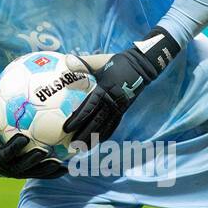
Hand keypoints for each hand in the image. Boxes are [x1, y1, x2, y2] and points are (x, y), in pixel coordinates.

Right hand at [0, 111, 66, 178]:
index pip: (5, 154)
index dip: (14, 148)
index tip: (23, 138)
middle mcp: (7, 170)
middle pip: (21, 167)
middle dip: (32, 160)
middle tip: (43, 152)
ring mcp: (18, 174)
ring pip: (33, 173)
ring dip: (46, 169)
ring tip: (59, 163)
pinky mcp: (28, 175)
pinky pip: (41, 175)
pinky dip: (54, 173)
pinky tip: (67, 167)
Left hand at [62, 29, 175, 145]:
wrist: (141, 66)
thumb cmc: (117, 63)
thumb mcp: (99, 60)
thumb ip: (83, 62)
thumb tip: (66, 60)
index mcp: (104, 89)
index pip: (89, 107)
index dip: (78, 118)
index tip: (67, 127)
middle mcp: (111, 100)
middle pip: (96, 121)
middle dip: (84, 133)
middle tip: (73, 144)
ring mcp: (119, 106)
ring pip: (105, 125)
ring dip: (94, 137)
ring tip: (83, 147)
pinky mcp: (124, 109)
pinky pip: (114, 124)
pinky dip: (107, 133)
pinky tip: (99, 141)